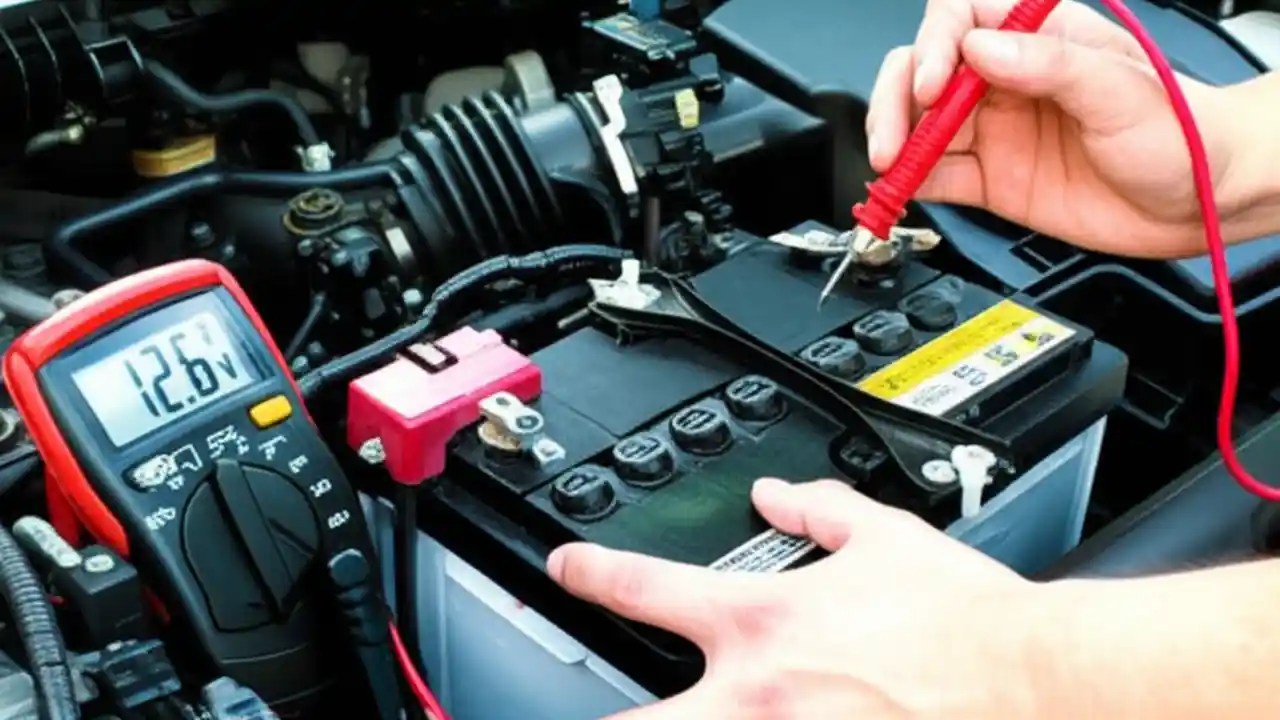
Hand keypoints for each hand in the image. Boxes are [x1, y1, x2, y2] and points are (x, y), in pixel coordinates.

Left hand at [546, 479, 1047, 718]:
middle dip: (595, 717)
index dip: (589, 575)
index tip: (567, 571)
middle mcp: (754, 695)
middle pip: (631, 719)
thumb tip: (778, 495)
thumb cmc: (964, 618)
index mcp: (760, 621)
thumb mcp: (886, 537)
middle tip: (570, 709)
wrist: (1034, 682)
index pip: (643, 587)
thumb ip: (819, 510)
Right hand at [867, 0, 1261, 257]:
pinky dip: (910, 182)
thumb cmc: (1181, 135)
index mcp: (1039, 39)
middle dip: (897, 98)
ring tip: (890, 163)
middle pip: (924, 71)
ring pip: (920, 124)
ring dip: (896, 140)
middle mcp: (1007, 81)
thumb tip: (983, 50)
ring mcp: (995, 130)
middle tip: (895, 133)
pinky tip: (902, 187)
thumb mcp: (1121, 93)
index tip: (934, 82)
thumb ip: (1052, 66)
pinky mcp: (992, 180)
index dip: (935, 45)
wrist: (1200, 205)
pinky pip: (937, 176)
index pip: (962, 20)